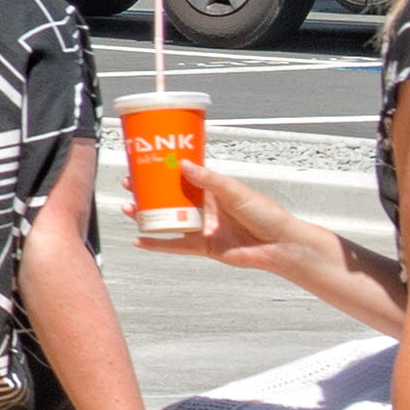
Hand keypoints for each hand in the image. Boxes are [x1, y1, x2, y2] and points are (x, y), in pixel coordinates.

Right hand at [138, 167, 324, 278]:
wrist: (280, 245)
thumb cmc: (266, 215)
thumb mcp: (235, 191)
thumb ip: (208, 180)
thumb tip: (183, 165)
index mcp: (213, 189)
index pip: (182, 176)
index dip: (163, 170)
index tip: (145, 163)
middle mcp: (205, 206)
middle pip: (169, 197)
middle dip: (147, 191)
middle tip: (130, 185)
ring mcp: (201, 226)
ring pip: (167, 219)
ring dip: (146, 215)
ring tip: (129, 210)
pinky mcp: (202, 246)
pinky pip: (174, 244)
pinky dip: (156, 242)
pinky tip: (140, 239)